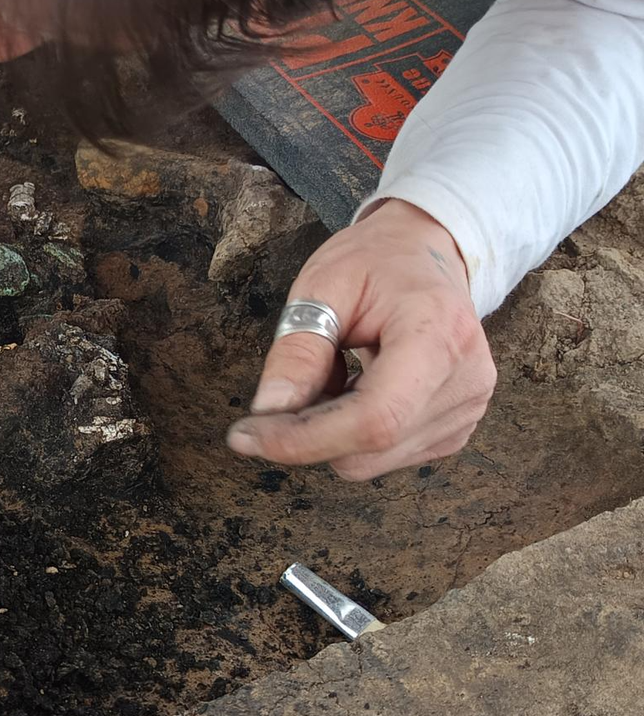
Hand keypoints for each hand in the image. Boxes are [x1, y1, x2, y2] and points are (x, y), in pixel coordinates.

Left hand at [226, 200, 496, 480]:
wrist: (427, 255)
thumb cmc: (375, 263)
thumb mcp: (322, 287)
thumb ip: (297, 350)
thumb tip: (269, 411)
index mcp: (439, 334)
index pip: (374, 419)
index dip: (305, 439)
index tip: (248, 435)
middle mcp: (465, 381)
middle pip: (369, 447)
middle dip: (307, 431)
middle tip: (288, 383)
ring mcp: (466, 410)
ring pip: (370, 460)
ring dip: (329, 430)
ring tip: (335, 371)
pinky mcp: (455, 429)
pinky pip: (384, 455)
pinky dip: (351, 432)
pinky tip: (356, 386)